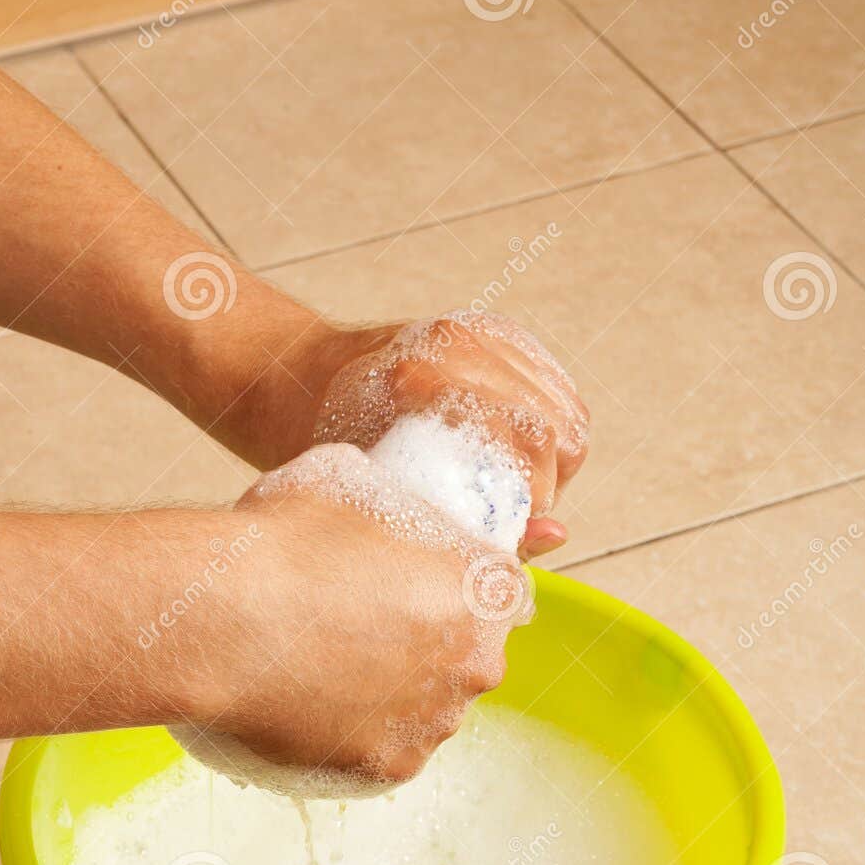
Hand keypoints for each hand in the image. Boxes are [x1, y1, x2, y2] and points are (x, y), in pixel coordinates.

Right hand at [181, 446, 517, 793]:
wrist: (220, 620)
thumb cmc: (281, 541)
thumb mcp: (351, 478)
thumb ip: (396, 502)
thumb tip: (386, 506)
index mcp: (485, 589)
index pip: (500, 591)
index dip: (455, 586)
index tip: (415, 587)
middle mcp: (477, 664)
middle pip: (466, 657)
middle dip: (426, 645)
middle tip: (360, 628)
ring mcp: (434, 723)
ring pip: (426, 709)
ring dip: (391, 693)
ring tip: (325, 668)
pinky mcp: (390, 768)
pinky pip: (384, 750)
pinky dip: (357, 734)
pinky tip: (313, 704)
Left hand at [259, 313, 587, 558]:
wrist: (297, 376)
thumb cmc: (324, 445)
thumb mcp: (382, 494)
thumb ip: (465, 523)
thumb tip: (557, 535)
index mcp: (429, 370)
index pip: (538, 438)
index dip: (536, 495)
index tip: (504, 522)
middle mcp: (461, 339)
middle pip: (561, 426)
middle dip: (547, 482)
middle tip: (509, 512)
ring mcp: (482, 330)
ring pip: (567, 409)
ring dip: (552, 459)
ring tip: (511, 488)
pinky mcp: (495, 333)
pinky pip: (554, 389)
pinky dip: (548, 429)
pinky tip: (518, 458)